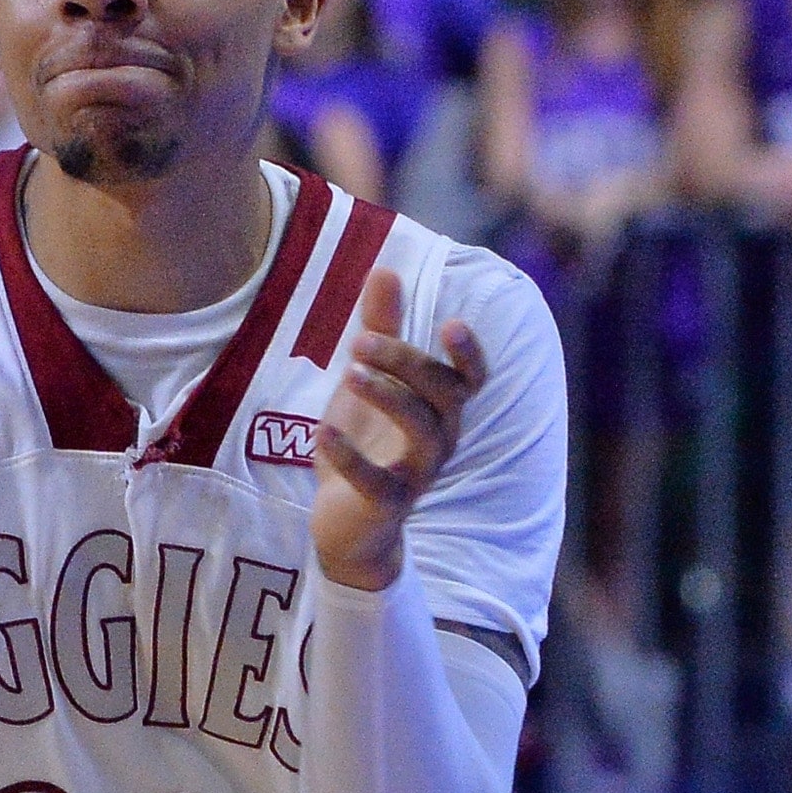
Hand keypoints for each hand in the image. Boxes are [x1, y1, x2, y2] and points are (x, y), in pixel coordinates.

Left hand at [311, 269, 486, 589]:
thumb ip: (381, 328)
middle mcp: (439, 440)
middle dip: (407, 361)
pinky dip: (350, 456)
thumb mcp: (370, 381)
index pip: (470, 379)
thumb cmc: (367, 444)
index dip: (468, 353)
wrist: (349, 525)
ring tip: (351, 371)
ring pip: (423, 432)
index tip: (453, 323)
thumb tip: (386, 268)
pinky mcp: (386, 504)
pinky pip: (376, 480)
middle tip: (361, 338)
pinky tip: (321, 432)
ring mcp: (416, 474)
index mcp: (440, 409)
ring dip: (389, 396)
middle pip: (443, 395)